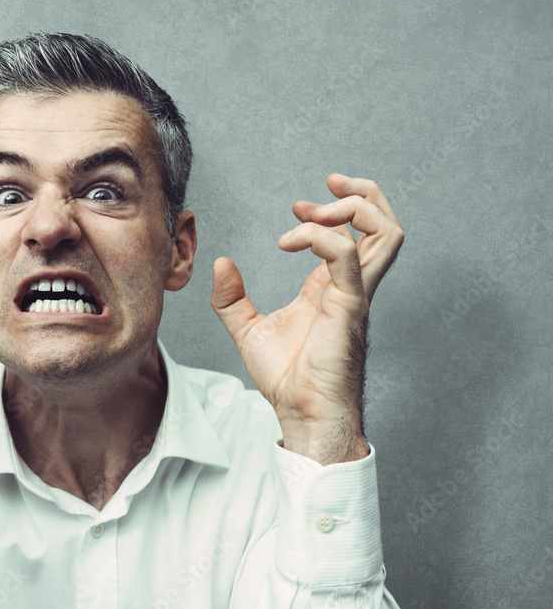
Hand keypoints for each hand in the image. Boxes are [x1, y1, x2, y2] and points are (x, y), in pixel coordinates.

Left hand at [210, 174, 403, 463]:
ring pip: (387, 233)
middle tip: (318, 193)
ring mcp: (354, 294)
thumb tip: (221, 265)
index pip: (355, 233)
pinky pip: (348, 257)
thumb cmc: (286, 380)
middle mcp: (351, 285)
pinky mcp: (349, 307)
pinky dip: (320, 237)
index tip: (296, 207)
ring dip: (354, 207)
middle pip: (385, 224)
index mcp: (332, 285)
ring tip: (316, 209)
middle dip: (359, 194)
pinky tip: (289, 243)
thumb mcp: (246, 329)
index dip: (331, 208)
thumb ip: (231, 298)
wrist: (301, 415)